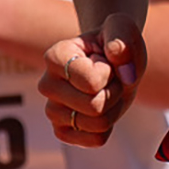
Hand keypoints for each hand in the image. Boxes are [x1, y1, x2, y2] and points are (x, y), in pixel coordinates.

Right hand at [41, 13, 145, 146]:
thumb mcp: (122, 29)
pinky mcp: (62, 131)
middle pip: (95, 106)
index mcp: (55, 56)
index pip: (92, 82)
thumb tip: (116, 54)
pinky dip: (110, 125)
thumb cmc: (114, 44)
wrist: (113, 61)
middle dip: (115, 91)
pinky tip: (103, 107)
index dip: (111, 73)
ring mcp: (52, 111)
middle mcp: (46, 85)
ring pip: (98, 124)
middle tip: (111, 77)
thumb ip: (121, 35)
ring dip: (114, 107)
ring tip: (107, 90)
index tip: (107, 61)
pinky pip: (96, 140)